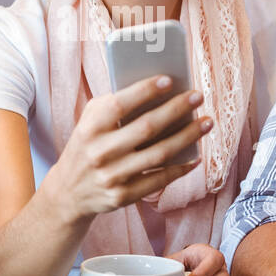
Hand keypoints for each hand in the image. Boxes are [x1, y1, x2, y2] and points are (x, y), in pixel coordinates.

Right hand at [45, 75, 212, 224]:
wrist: (68, 192)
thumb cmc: (87, 146)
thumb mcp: (89, 122)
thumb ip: (113, 106)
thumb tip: (158, 90)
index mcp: (89, 128)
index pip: (119, 105)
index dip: (145, 91)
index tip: (169, 80)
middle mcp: (99, 152)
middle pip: (146, 128)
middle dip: (176, 110)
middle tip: (198, 97)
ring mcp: (112, 176)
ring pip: (159, 154)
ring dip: (188, 137)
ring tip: (206, 122)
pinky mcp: (123, 196)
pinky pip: (159, 179)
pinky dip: (181, 168)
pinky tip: (196, 155)